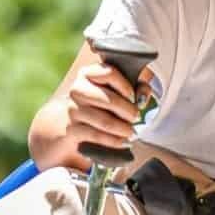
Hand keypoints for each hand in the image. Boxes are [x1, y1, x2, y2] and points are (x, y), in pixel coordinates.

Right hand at [28, 56, 151, 171]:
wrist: (73, 123)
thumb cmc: (101, 102)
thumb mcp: (117, 88)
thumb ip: (137, 86)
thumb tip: (142, 98)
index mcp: (88, 73)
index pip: (109, 73)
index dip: (125, 85)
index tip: (133, 96)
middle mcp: (77, 89)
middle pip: (109, 99)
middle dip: (128, 111)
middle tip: (137, 117)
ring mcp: (73, 110)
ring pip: (105, 121)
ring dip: (123, 129)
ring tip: (133, 132)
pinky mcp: (72, 129)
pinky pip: (97, 136)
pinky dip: (114, 141)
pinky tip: (124, 142)